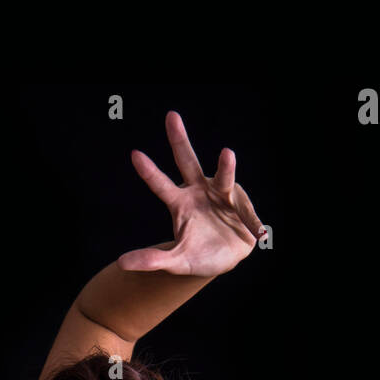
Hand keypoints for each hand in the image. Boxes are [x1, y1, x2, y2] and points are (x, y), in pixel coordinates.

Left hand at [118, 110, 265, 277]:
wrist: (224, 257)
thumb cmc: (197, 255)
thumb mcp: (175, 261)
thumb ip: (151, 260)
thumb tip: (120, 264)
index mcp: (180, 202)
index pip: (161, 185)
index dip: (149, 172)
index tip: (135, 155)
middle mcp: (199, 191)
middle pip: (187, 161)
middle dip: (179, 139)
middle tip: (170, 116)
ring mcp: (222, 194)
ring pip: (223, 177)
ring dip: (225, 167)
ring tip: (227, 153)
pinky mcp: (242, 205)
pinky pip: (247, 214)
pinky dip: (252, 224)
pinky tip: (259, 234)